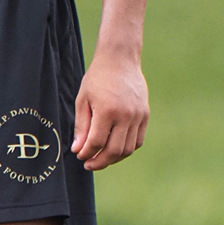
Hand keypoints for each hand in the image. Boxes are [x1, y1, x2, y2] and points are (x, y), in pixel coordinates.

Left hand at [73, 50, 147, 170]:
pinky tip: (115, 148)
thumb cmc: (98, 78)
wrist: (120, 60)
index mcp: (107, 110)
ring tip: (101, 158)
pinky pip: (138, 141)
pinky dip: (126, 149)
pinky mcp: (145, 115)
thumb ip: (81, 126)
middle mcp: (125, 115)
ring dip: (113, 158)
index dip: (86, 153)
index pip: (96, 142)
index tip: (79, 155)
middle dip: (100, 162)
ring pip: (128, 149)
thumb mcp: (83, 100)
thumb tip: (78, 149)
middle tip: (89, 164)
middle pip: (114, 150)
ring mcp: (138, 116)